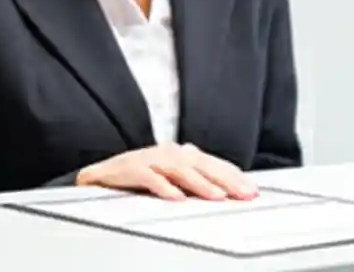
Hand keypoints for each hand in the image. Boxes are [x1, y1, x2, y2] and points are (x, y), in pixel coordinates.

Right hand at [76, 142, 258, 200]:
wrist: (101, 173)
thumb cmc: (138, 176)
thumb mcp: (170, 177)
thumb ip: (194, 180)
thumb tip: (224, 190)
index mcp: (180, 154)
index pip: (213, 164)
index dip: (234, 176)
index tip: (252, 190)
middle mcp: (169, 153)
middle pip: (202, 165)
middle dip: (226, 180)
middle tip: (244, 194)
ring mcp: (150, 159)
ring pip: (180, 170)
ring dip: (200, 183)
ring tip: (217, 196)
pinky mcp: (131, 168)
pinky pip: (150, 178)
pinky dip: (164, 187)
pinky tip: (177, 198)